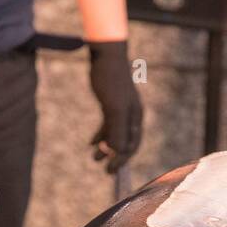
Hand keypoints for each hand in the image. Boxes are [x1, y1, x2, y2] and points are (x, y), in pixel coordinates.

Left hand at [87, 40, 142, 173]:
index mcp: (135, 117)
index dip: (121, 160)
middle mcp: (131, 115)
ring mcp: (122, 109)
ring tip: (94, 157)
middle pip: (125, 142)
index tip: (110, 171)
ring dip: (106, 147)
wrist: (106, 55)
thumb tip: (119, 152)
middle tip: (104, 169)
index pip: (131, 145)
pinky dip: (101, 135)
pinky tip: (91, 142)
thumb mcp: (113, 107)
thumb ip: (117, 129)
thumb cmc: (110, 79)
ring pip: (115, 134)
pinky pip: (108, 124)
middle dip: (115, 157)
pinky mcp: (111, 103)